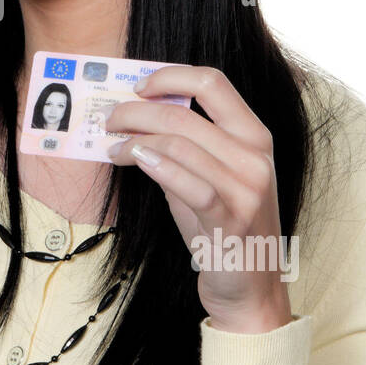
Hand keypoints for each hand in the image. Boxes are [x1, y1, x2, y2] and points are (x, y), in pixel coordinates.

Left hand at [105, 66, 291, 332]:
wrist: (249, 287)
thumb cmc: (223, 228)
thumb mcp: (211, 176)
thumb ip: (185, 144)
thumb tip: (137, 115)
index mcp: (255, 135)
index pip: (214, 82)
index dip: (170, 76)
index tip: (138, 85)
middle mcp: (255, 156)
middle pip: (184, 113)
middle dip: (136, 111)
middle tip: (109, 119)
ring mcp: (247, 186)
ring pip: (178, 142)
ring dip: (134, 138)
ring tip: (113, 146)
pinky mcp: (230, 217)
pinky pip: (184, 179)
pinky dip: (152, 163)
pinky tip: (131, 159)